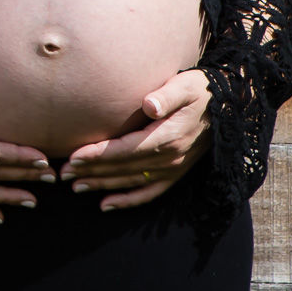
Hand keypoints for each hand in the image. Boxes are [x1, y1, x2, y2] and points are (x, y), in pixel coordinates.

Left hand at [59, 69, 212, 211]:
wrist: (229, 106)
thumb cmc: (201, 90)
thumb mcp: (185, 86)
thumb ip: (166, 95)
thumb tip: (149, 105)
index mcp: (168, 137)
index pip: (125, 149)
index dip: (98, 155)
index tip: (73, 157)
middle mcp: (170, 158)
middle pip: (123, 168)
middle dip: (91, 172)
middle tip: (62, 174)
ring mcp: (174, 168)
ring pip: (132, 182)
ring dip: (103, 185)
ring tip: (76, 187)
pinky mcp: (177, 173)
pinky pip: (150, 192)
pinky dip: (128, 200)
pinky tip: (106, 204)